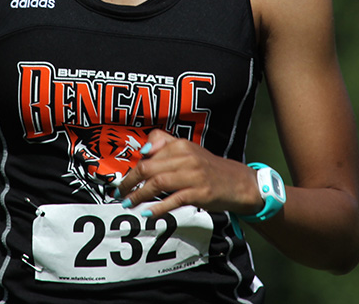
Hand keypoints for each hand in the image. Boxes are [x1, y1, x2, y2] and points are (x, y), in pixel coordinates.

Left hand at [115, 130, 260, 217]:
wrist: (239, 182)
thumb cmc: (209, 168)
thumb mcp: (190, 150)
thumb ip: (167, 146)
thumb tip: (143, 151)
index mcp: (181, 145)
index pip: (149, 152)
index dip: (133, 166)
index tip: (122, 178)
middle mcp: (186, 158)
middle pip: (149, 167)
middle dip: (130, 182)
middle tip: (119, 193)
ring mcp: (193, 175)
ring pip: (157, 183)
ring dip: (139, 195)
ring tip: (128, 203)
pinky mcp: (199, 193)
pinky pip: (173, 200)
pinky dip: (158, 207)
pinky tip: (148, 213)